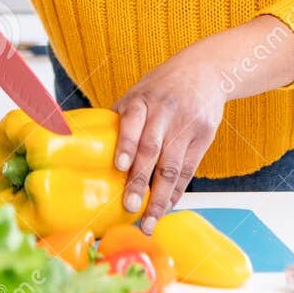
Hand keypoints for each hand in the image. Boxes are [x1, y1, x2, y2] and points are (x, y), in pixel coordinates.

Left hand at [112, 47, 229, 232]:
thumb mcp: (138, 93)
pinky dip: (177, 191)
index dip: (126, 144)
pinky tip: (166, 207)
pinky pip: (189, 170)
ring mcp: (186, 125)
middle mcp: (164, 112)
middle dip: (140, 181)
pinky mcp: (203, 137)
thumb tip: (89, 150)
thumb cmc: (161, 88)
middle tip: (129, 207)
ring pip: (172, 167)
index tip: (119, 167)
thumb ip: (121, 120)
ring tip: (148, 221)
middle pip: (152, 150)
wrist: (205, 70)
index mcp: (142, 99)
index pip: (133, 121)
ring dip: (160, 198)